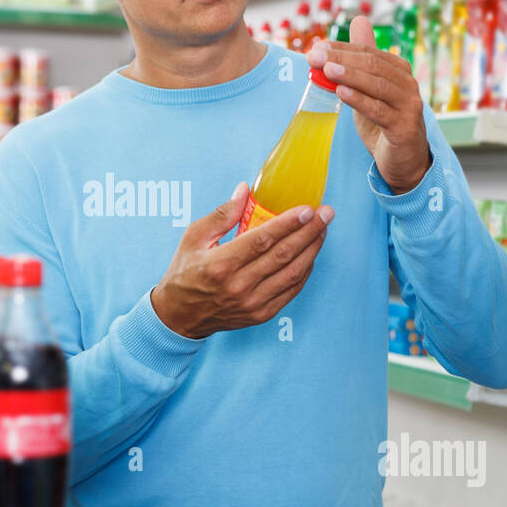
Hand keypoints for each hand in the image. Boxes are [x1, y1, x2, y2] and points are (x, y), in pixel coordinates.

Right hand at [150, 182, 333, 339]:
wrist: (179, 316)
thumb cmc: (184, 272)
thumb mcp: (193, 237)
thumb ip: (222, 214)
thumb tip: (245, 190)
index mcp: (221, 264)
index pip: (263, 240)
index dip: (289, 223)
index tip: (307, 209)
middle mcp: (239, 286)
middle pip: (284, 255)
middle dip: (310, 231)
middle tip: (327, 213)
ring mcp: (252, 303)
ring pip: (293, 273)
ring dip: (312, 249)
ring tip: (323, 230)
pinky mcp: (261, 314)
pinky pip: (291, 291)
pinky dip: (305, 271)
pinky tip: (310, 254)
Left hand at [307, 17, 431, 193]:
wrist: (404, 159)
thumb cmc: (385, 120)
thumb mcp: (370, 87)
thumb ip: (363, 57)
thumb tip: (358, 19)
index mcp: (398, 70)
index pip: (367, 52)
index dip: (341, 48)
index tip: (316, 48)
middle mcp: (407, 83)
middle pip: (372, 65)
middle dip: (341, 59)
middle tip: (314, 56)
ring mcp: (408, 105)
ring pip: (377, 85)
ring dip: (350, 76)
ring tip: (327, 70)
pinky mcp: (404, 127)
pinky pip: (380, 111)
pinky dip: (360, 100)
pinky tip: (342, 93)